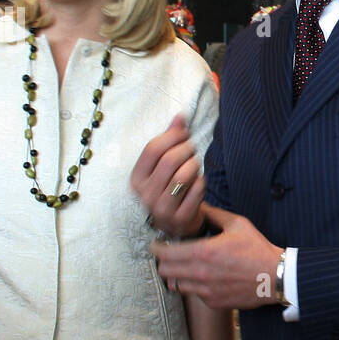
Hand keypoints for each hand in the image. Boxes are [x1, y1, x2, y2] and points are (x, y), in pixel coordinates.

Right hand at [130, 114, 204, 237]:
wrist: (177, 223)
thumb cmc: (169, 188)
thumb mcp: (161, 166)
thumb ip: (169, 140)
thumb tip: (180, 116)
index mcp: (136, 179)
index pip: (152, 149)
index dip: (172, 136)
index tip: (184, 133)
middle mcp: (145, 195)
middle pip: (169, 160)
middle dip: (186, 149)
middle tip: (192, 149)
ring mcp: (162, 209)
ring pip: (184, 174)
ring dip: (194, 165)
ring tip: (195, 165)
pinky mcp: (181, 218)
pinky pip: (197, 189)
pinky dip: (202, 182)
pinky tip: (198, 182)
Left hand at [149, 204, 281, 309]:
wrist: (276, 276)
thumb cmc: (258, 249)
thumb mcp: (237, 224)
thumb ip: (213, 214)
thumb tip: (198, 205)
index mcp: (204, 252)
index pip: (164, 253)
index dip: (156, 248)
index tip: (157, 244)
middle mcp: (201, 274)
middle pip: (164, 271)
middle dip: (163, 261)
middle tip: (168, 255)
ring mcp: (206, 291)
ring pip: (176, 285)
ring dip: (176, 275)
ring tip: (184, 267)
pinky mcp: (213, 302)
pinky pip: (193, 294)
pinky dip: (193, 286)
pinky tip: (203, 278)